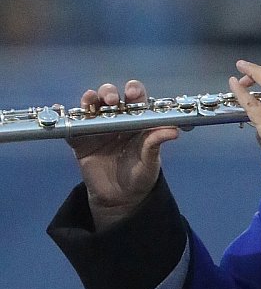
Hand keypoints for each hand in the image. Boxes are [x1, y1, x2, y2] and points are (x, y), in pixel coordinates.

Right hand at [68, 80, 179, 231]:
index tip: (132, 92)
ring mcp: (96, 128)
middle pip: (110, 96)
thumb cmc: (140, 175)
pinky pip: (71, 127)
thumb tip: (173, 131)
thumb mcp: (150, 161)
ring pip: (90, 106)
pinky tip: (59, 109)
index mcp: (136, 119)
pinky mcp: (80, 141)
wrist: (120, 198)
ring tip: (89, 101)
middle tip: (111, 100)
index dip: (133, 90)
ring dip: (89, 100)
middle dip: (108, 92)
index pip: (135, 98)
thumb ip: (156, 144)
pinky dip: (65, 117)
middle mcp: (116, 118)